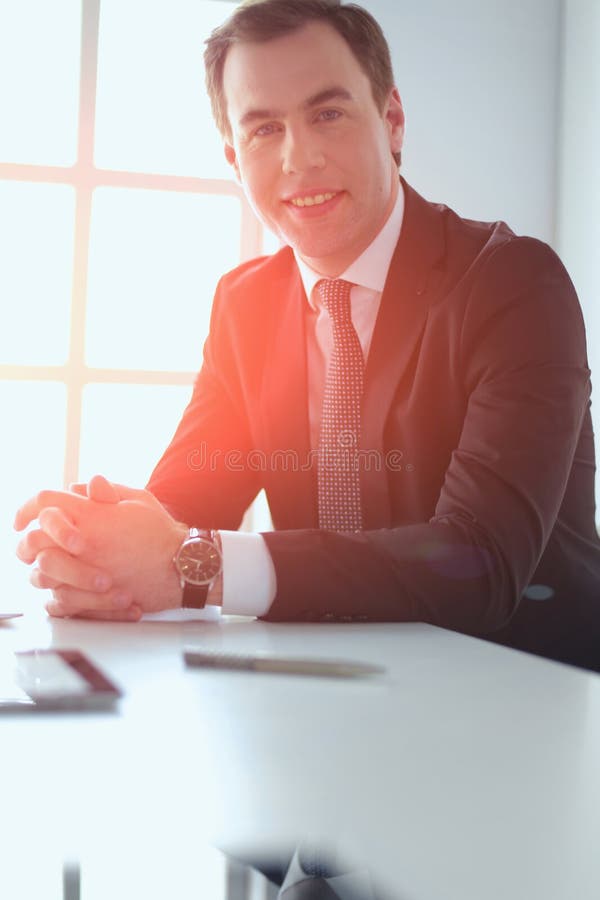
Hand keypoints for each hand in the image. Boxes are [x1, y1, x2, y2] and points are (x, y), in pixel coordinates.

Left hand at [15, 475, 186, 619]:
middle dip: (28, 540)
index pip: (43, 502)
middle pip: (31, 540)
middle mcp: (82, 543)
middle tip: (32, 543)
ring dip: (42, 569)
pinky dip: (55, 597)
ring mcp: (84, 573)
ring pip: (39, 573)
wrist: (181, 567)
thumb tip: (79, 488)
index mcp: (91, 515)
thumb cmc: (162, 534)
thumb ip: (104, 491)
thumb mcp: (137, 499)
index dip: (27, 507)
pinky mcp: (91, 599)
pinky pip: (56, 601)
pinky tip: (64, 591)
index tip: (23, 517)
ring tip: (52, 568)